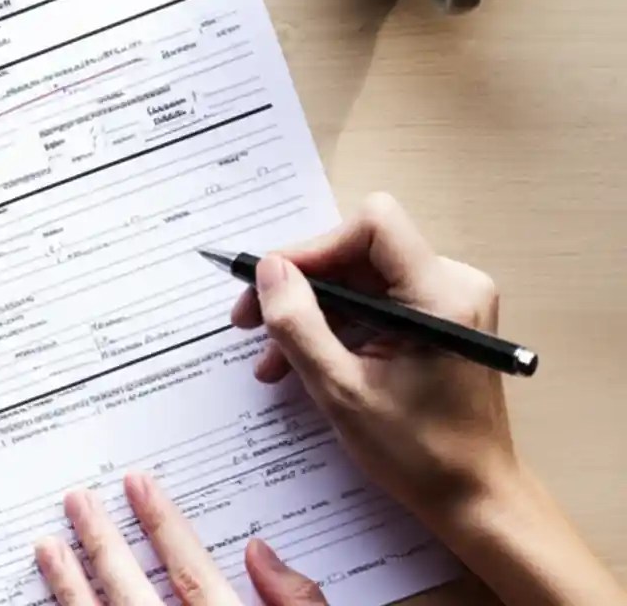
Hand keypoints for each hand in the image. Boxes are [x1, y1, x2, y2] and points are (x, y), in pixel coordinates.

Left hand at [34, 472, 326, 604]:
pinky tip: (50, 600)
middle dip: (101, 542)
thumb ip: (297, 604)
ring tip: (47, 547)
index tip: (136, 484)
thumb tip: (260, 552)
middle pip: (129, 593)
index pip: (189, 573)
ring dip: (68, 586)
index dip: (162, 525)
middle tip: (76, 500)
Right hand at [230, 192, 515, 525]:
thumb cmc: (419, 453)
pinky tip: (301, 360)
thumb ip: (299, 324)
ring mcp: (447, 301)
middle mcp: (452, 285)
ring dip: (310, 313)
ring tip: (270, 358)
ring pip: (359, 280)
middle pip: (358, 252)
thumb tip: (268, 270)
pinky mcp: (436, 320)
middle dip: (300, 286)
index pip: (372, 226)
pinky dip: (334, 327)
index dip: (314, 248)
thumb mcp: (340, 390)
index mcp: (441, 296)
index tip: (271, 283)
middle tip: (249, 320)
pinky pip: (373, 303)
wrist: (473, 495)